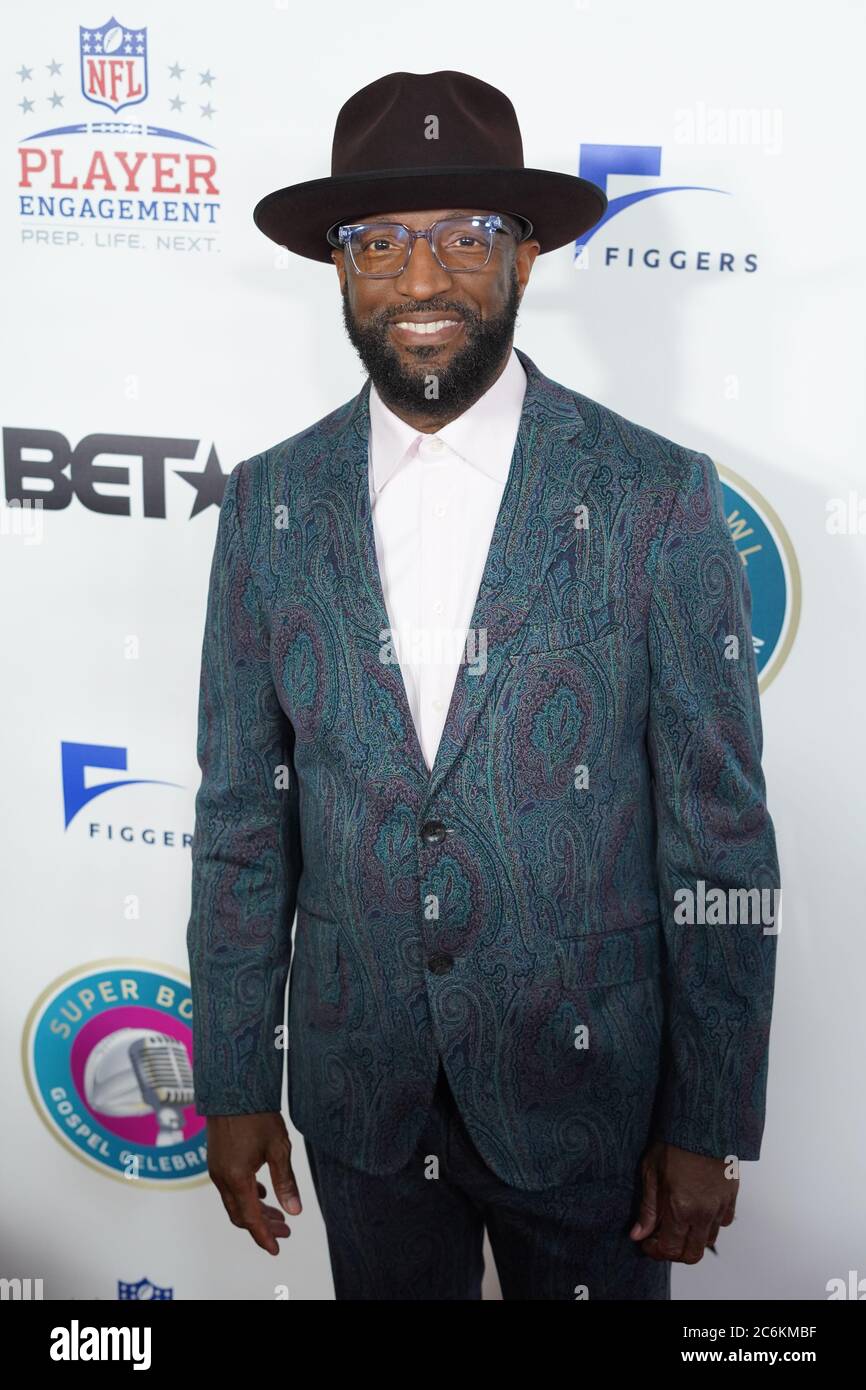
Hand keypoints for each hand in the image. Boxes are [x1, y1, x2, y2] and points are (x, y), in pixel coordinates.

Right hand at [206, 1111, 301, 1255]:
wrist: (232, 1089)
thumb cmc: (256, 1116)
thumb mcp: (278, 1148)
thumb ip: (286, 1182)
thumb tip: (295, 1212)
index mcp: (237, 1178)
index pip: (250, 1219)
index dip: (264, 1236)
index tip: (277, 1248)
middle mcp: (222, 1178)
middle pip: (241, 1214)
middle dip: (262, 1226)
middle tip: (285, 1232)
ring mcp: (217, 1170)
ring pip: (235, 1202)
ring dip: (255, 1211)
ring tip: (278, 1216)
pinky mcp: (217, 1160)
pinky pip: (230, 1189)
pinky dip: (247, 1196)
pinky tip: (262, 1192)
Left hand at [629, 1139, 737, 1263]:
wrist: (702, 1123)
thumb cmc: (673, 1143)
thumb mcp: (650, 1173)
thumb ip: (647, 1209)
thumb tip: (638, 1235)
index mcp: (681, 1209)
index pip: (670, 1249)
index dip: (655, 1251)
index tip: (646, 1242)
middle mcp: (703, 1214)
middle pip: (692, 1254)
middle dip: (675, 1252)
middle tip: (661, 1238)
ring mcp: (720, 1207)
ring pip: (709, 1241)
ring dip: (692, 1239)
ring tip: (678, 1223)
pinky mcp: (731, 1198)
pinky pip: (723, 1224)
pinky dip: (710, 1225)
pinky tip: (696, 1210)